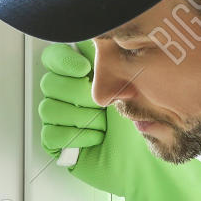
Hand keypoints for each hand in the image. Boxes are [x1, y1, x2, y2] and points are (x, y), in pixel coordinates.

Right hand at [37, 41, 200, 200]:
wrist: (151, 163)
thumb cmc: (148, 123)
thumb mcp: (137, 81)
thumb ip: (113, 59)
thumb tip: (97, 37)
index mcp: (87, 75)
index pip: (55, 57)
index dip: (63, 61)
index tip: (84, 69)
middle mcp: (73, 96)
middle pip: (49, 82)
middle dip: (75, 93)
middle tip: (99, 105)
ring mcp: (66, 120)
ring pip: (48, 108)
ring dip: (78, 117)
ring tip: (102, 126)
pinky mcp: (62, 145)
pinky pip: (50, 135)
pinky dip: (75, 137)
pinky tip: (96, 140)